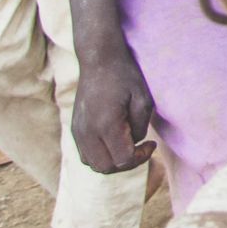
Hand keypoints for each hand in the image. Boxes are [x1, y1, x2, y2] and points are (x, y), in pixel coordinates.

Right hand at [71, 52, 157, 173]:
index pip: (123, 159)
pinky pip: (86, 154)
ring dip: (113, 162)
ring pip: (94, 164)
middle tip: (141, 149)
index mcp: (106, 124)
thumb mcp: (143, 99)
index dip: (141, 157)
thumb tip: (134, 143)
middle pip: (106, 167)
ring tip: (128, 146)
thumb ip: (140, 127)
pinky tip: (115, 141)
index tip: (152, 144)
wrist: (99, 60)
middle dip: (127, 163)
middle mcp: (87, 132)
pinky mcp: (75, 129)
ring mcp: (78, 131)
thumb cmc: (125, 76)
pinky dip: (101, 155)